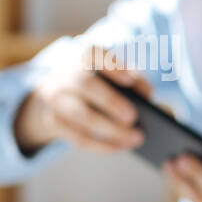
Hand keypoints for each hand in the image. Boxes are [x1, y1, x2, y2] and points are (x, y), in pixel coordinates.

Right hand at [14, 44, 151, 154]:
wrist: (59, 96)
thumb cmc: (100, 84)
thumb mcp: (116, 76)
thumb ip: (134, 80)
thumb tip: (148, 95)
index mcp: (84, 57)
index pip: (94, 54)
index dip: (112, 66)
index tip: (130, 81)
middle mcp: (66, 74)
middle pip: (85, 85)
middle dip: (110, 101)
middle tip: (133, 117)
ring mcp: (55, 98)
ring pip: (80, 115)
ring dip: (110, 130)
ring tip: (137, 138)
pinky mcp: (52, 122)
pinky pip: (77, 137)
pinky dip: (102, 145)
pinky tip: (122, 147)